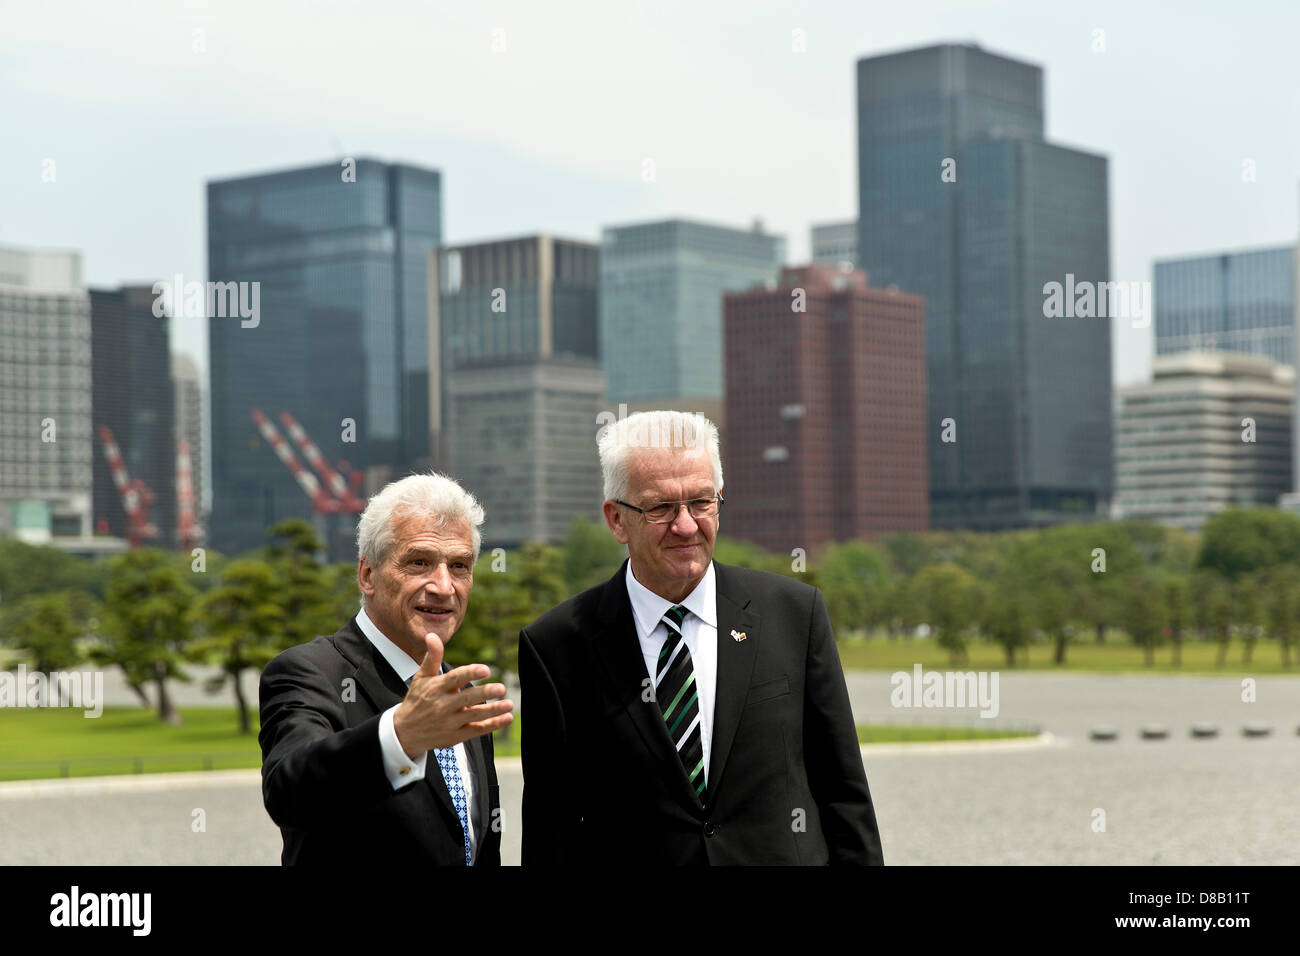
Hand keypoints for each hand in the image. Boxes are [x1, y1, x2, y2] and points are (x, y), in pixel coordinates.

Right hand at [392, 632, 514, 758]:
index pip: (455, 678)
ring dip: (493, 711)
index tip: (486, 669)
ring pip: (474, 716)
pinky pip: (477, 730)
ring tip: (509, 704)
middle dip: (485, 693)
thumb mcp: (421, 677)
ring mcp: (450, 722)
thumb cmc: (417, 699)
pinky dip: (493, 725)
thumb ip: (432, 656)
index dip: (470, 673)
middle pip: (466, 698)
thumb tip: (432, 635)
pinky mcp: (456, 736)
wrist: (405, 732)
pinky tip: (507, 718)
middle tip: (501, 688)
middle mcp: (443, 705)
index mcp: (436, 688)